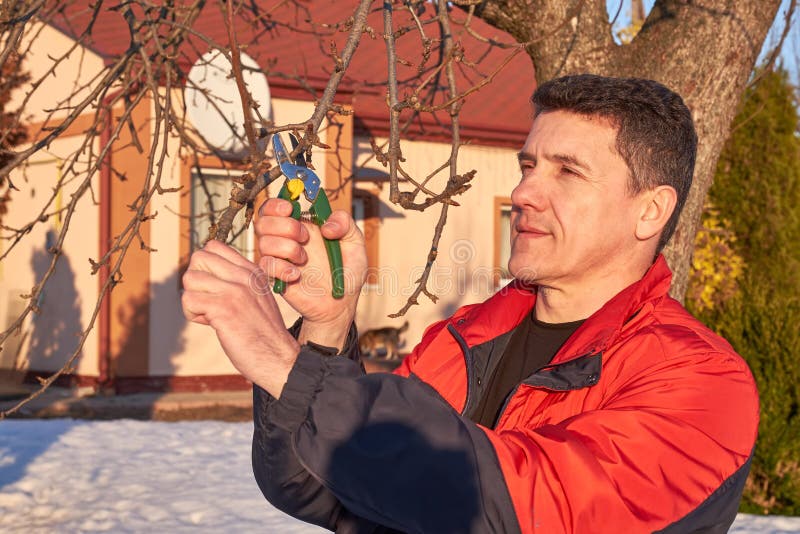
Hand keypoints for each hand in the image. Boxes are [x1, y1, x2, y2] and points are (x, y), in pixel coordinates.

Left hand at [181, 240, 299, 396]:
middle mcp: (244, 276)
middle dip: (196, 281)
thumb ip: (236, 282)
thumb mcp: (256, 298)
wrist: (280, 359)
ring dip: (193, 299)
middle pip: (198, 258)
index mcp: (252, 271)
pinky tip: (212, 324)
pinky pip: (188, 300)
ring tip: (211, 315)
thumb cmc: (263, 334)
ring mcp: (234, 291)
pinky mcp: (223, 308)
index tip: (216, 288)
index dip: (206, 267)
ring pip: (190, 278)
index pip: (214, 246)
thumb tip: (200, 275)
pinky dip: (193, 315)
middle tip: (209, 301)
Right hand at [255, 198, 367, 348]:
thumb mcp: (355, 243)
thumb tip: (326, 225)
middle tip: (305, 237)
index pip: (274, 206)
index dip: (276, 203)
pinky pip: (265, 266)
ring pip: (263, 243)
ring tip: (304, 259)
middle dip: (284, 226)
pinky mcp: (275, 278)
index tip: (291, 209)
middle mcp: (286, 239)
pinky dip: (281, 268)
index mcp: (302, 225)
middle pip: (263, 221)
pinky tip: (297, 275)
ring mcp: (279, 259)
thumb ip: (345, 223)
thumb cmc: (347, 271)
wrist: (341, 303)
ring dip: (286, 248)